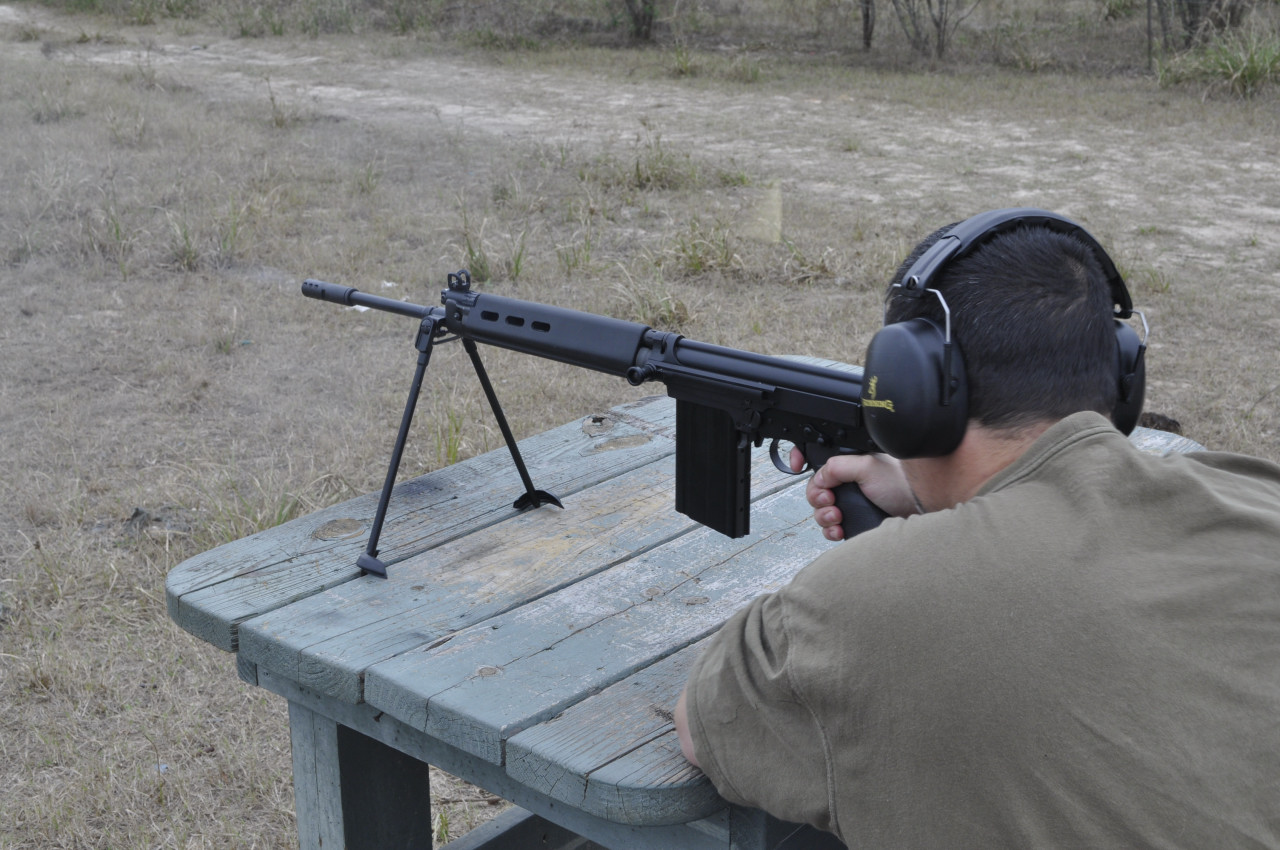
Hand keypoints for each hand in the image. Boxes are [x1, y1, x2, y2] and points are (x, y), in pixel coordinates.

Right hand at [790, 448, 917, 540]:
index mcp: (847, 463)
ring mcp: (851, 503)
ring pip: (821, 512)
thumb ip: (836, 467)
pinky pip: (831, 529)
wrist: (921, 507)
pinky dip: (831, 531)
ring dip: (824, 517)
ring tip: (837, 517)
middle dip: (817, 499)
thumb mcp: (865, 466)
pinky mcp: (855, 521)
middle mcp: (847, 483)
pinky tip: (839, 530)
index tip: (795, 466)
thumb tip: (819, 477)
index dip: (802, 460)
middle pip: (815, 491)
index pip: (816, 460)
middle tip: (830, 502)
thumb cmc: (901, 483)